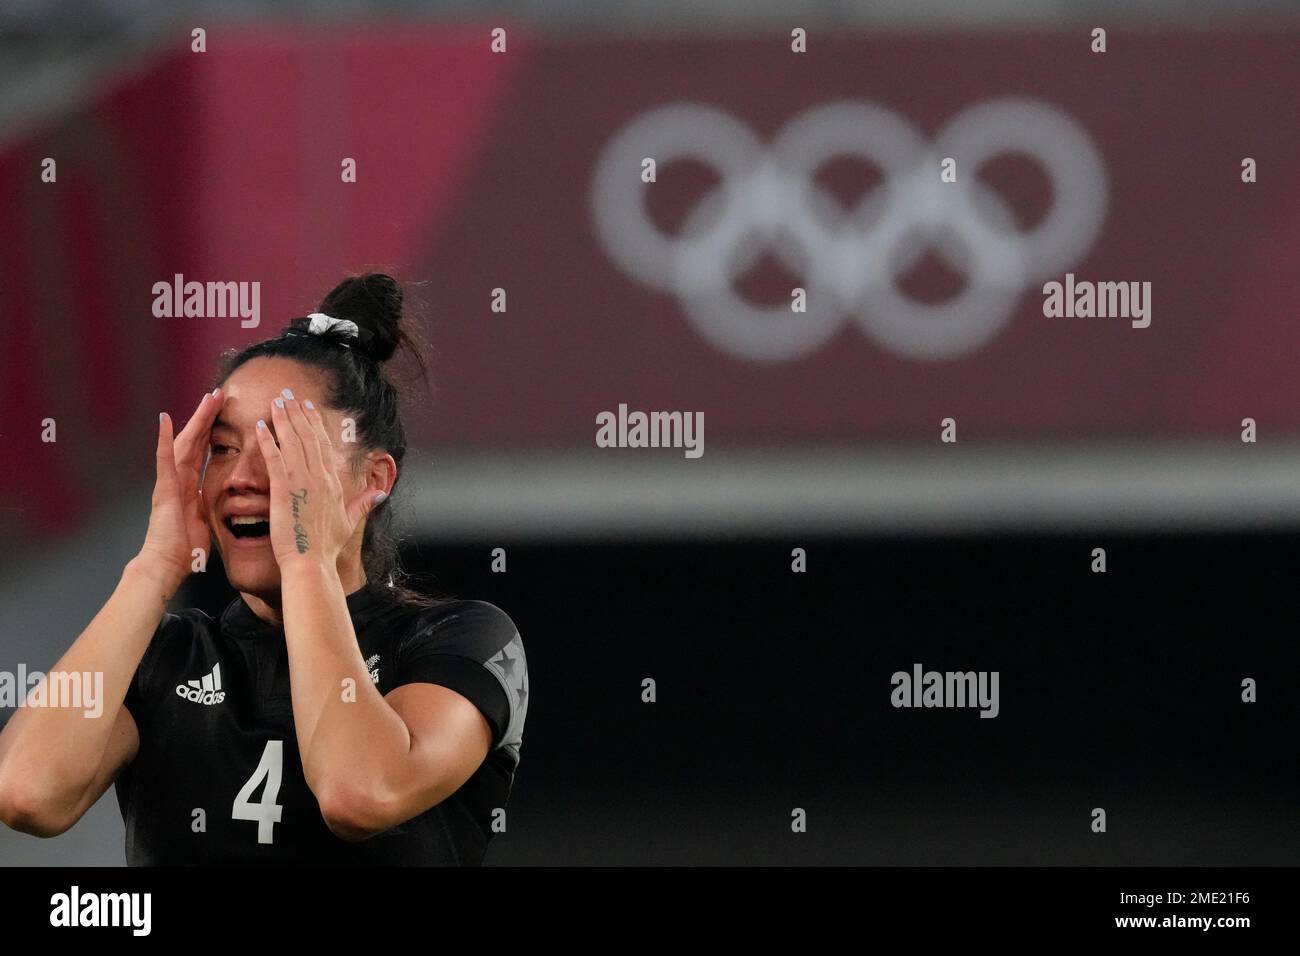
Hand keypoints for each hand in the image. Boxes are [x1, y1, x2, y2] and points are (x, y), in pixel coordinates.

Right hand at [139, 389, 224, 588]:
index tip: (225, 413)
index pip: (204, 452)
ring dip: (195, 420)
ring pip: (184, 443)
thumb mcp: (206, 521)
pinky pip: (164, 460)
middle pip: (195, 441)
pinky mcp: (164, 489)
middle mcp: (179, 479)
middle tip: (219, 395)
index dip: (213, 431)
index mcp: (191, 486)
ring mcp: (170, 482)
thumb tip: (227, 502)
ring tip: (207, 399)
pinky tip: (165, 420)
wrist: (166, 564)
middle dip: (207, 417)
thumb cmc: (185, 549)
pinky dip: (164, 439)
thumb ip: (210, 506)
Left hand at [254, 389, 386, 570]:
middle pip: (308, 437)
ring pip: (293, 442)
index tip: (307, 408)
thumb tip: (381, 492)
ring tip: (276, 402)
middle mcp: (320, 477)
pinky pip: (275, 459)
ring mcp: (303, 481)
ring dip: (283, 420)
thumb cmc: (327, 546)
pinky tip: (261, 427)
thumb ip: (364, 503)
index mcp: (333, 483)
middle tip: (288, 395)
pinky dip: (268, 441)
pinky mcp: (284, 489)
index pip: (323, 445)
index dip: (314, 424)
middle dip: (298, 413)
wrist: (312, 562)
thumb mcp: (350, 522)